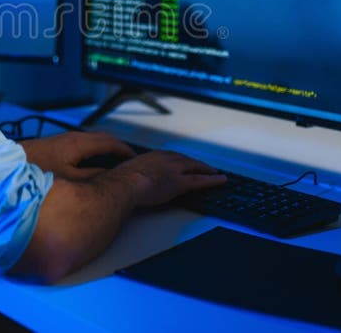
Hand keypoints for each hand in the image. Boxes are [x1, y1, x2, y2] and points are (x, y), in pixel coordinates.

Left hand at [20, 131, 135, 179]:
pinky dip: (83, 163)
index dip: (126, 152)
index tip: (135, 162)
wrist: (1, 173)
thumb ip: (95, 178)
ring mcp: (55, 145)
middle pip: (98, 143)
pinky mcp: (45, 154)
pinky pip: (72, 155)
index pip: (110, 142)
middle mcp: (67, 139)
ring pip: (84, 149)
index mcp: (77, 142)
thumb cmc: (33, 174)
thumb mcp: (72, 181)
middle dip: (114, 154)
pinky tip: (81, 179)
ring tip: (106, 176)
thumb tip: (112, 178)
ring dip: (97, 159)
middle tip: (125, 169)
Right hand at [111, 150, 225, 207]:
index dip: (182, 160)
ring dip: (207, 170)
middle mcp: (166, 159)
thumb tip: (129, 178)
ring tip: (215, 174)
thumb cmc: (120, 181)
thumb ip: (133, 173)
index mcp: (153, 156)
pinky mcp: (179, 183)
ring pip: (196, 168)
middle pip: (186, 160)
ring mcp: (174, 170)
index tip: (186, 163)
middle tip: (206, 167)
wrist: (123, 185)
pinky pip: (200, 180)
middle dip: (197, 163)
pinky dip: (212, 180)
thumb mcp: (126, 172)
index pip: (172, 156)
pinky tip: (220, 180)